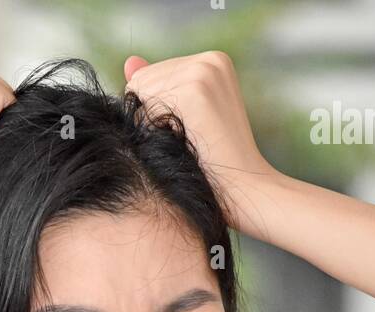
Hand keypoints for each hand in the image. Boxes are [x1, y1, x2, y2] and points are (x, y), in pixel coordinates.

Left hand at [124, 52, 274, 235]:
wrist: (244, 189)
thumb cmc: (214, 166)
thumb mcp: (186, 119)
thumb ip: (157, 87)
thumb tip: (130, 62)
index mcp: (213, 61)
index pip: (151, 76)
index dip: (155, 111)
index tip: (188, 132)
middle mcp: (210, 59)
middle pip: (142, 80)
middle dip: (151, 115)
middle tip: (188, 140)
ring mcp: (203, 70)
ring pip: (140, 91)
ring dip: (151, 125)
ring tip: (185, 142)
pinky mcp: (195, 88)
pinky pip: (144, 103)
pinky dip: (152, 129)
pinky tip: (181, 143)